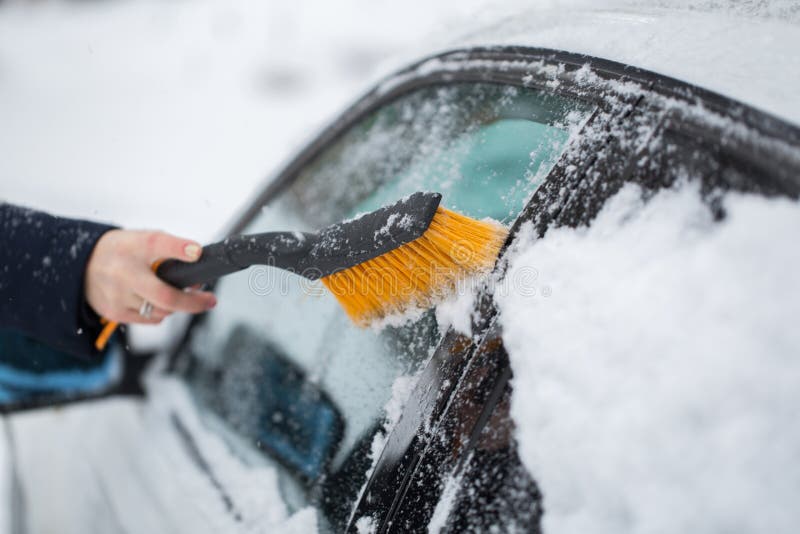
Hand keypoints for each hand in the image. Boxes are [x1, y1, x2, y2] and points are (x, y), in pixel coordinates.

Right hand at [85, 230, 216, 323]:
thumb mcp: (144, 239)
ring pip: (161, 310)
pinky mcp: (113, 312)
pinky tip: (153, 300)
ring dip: (175, 306)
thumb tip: (196, 268)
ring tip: (177, 294)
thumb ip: (171, 250)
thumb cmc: (122, 251)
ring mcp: (117, 295)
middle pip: (165, 296)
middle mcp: (124, 271)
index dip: (179, 248)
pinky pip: (149, 319)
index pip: (158, 243)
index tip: (196, 252)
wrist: (82, 264)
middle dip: (193, 302)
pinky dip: (159, 312)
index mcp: (134, 247)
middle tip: (210, 301)